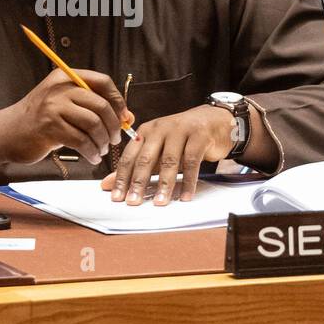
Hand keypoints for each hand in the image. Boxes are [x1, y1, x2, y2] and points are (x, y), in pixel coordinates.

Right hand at [1, 68, 131, 165]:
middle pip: (101, 104)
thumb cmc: (38, 121)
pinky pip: (82, 141)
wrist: (5, 133)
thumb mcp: (63, 105)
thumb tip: (126, 116)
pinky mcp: (50, 128)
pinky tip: (92, 157)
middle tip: (114, 139)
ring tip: (101, 150)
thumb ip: (90, 106)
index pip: (102, 81)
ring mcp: (54, 107)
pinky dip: (91, 152)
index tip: (123, 116)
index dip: (117, 100)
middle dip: (113, 125)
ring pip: (93, 124)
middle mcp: (60, 88)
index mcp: (65, 77)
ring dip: (102, 141)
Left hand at [101, 105, 235, 204]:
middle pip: (146, 158)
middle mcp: (160, 129)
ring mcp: (180, 130)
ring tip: (160, 202)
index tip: (117, 198)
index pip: (130, 156)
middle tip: (133, 201)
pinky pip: (192, 161)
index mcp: (146, 132)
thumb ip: (136, 166)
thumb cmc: (182, 138)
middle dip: (138, 182)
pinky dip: (189, 181)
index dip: (122, 177)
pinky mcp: (199, 136)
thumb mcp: (158, 150)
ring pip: (169, 161)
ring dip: (165, 184)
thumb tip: (109, 185)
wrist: (214, 120)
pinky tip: (185, 196)